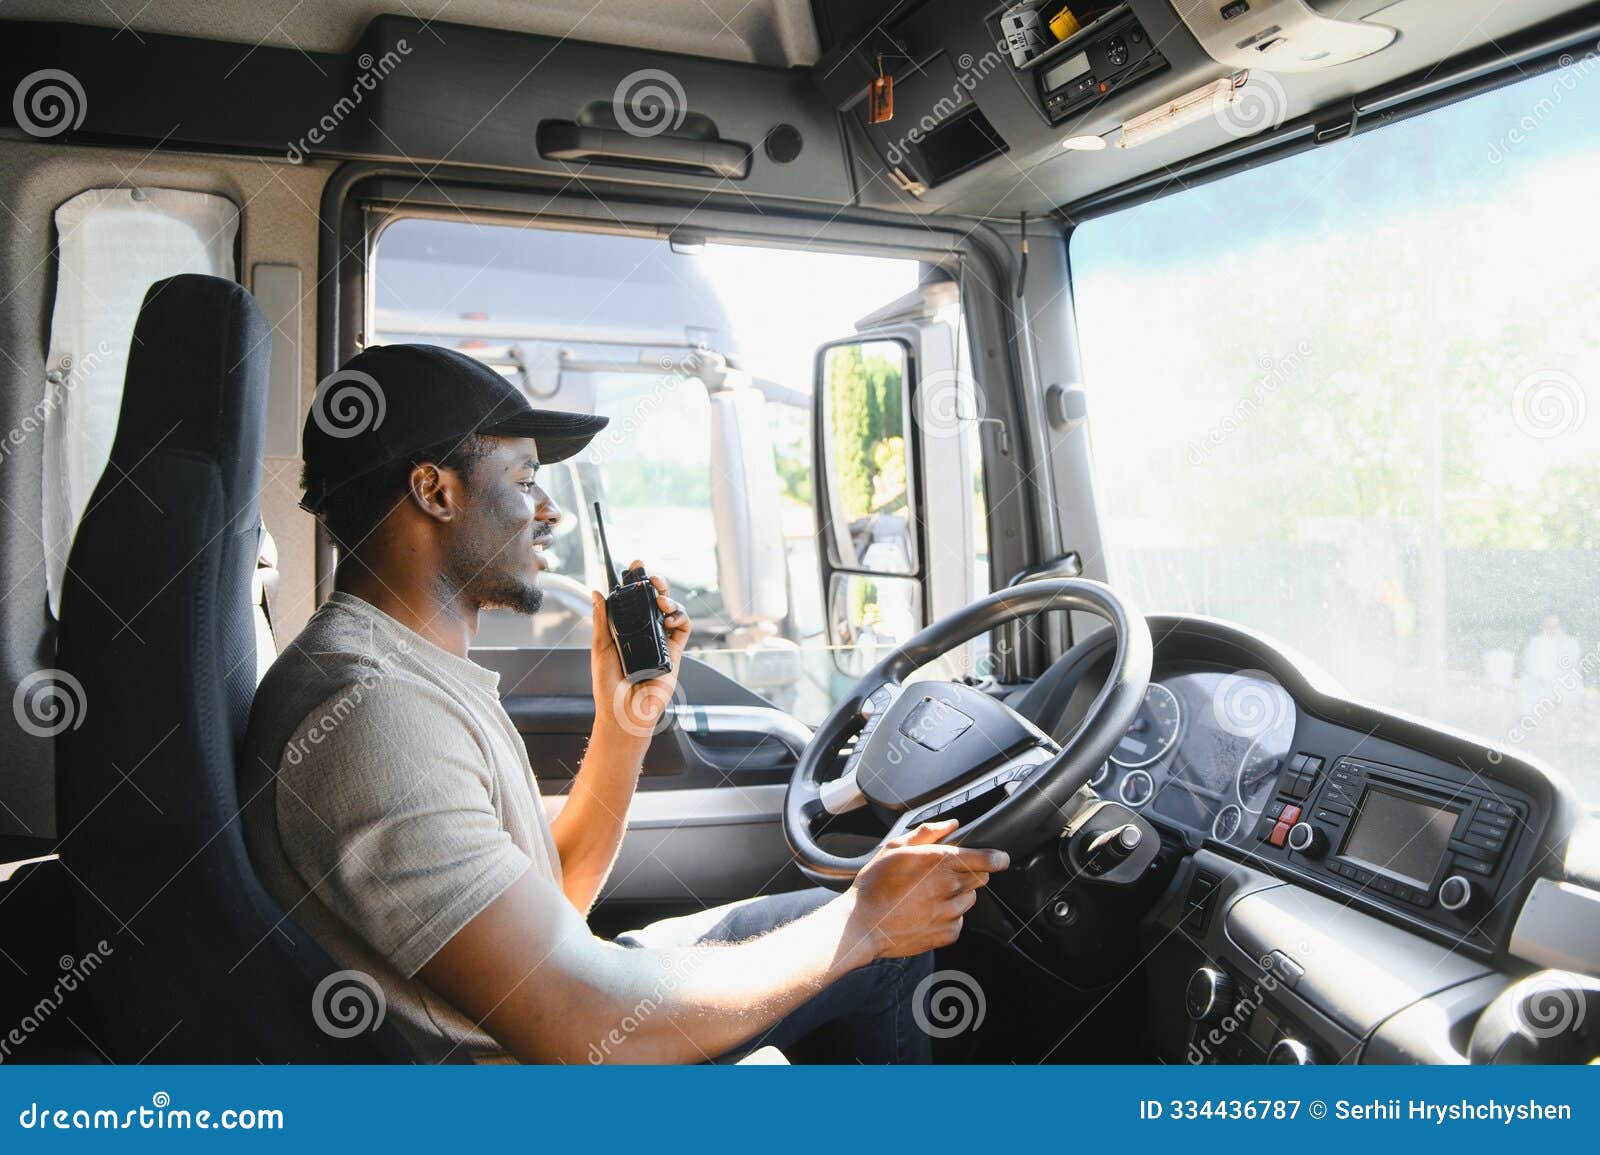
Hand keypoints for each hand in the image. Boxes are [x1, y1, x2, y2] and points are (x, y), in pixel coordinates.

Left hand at [590, 562, 691, 741]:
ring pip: (672, 610)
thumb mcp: (600, 647)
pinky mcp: (675, 652)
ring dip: (669, 598)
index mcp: (625, 630)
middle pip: (655, 601)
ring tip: (660, 598)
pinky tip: (670, 616)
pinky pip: (684, 628)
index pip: (633, 601)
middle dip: (656, 584)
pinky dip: (681, 616)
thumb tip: (596, 593)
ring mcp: (661, 641)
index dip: (636, 583)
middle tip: (650, 576)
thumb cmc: (608, 685)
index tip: (635, 567)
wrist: (623, 711)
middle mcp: (645, 633)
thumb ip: (602, 620)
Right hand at [841, 820, 1008, 960]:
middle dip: (969, 873)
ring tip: (930, 895)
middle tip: (944, 875)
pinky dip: (949, 916)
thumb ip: (927, 833)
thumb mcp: (894, 848)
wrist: (862, 924)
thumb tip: (952, 824)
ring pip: (970, 899)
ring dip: (958, 895)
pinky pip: (959, 921)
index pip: (987, 859)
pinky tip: (926, 912)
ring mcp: (950, 913)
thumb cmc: (874, 885)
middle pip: (981, 878)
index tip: (999, 858)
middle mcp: (950, 887)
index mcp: (940, 862)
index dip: (997, 858)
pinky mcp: (947, 933)